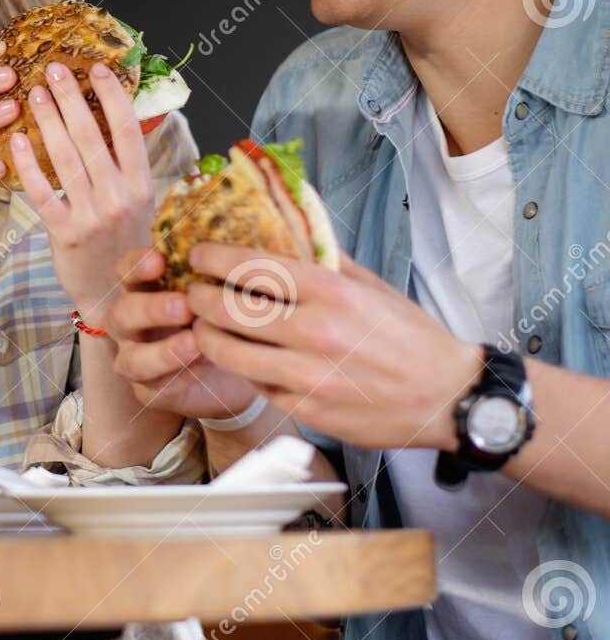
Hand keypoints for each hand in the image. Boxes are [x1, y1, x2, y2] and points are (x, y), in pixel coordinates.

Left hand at [9, 59, 152, 319]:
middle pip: (93, 137)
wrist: (114, 298)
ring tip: (34, 92)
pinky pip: (43, 191)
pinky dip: (28, 164)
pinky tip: (15, 139)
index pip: (129, 131)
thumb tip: (121, 116)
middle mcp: (120, 197)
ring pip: (66, 158)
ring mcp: (92, 215)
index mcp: (142, 185)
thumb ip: (129, 166)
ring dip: (49, 121)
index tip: (98, 68)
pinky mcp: (64, 232)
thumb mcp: (140, 204)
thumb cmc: (124, 244)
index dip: (113, 96)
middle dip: (72, 98)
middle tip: (53, 67)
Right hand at [108, 247, 264, 419]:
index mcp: (142, 290)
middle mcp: (130, 324)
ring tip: (195, 342)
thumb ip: (222, 270)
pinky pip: (155, 387)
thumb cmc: (225, 314)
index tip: (159, 259)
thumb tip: (248, 240)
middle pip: (122, 313)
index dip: (136, 265)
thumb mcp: (224, 289)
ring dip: (162, 351)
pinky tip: (204, 366)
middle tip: (185, 305)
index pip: (125, 271)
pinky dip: (179, 377)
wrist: (236, 364)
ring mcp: (135, 359)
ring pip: (132, 359)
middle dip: (150, 308)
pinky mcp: (148, 391)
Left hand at [186, 243, 483, 450]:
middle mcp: (315, 332)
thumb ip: (326, 260)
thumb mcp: (372, 286)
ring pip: (228, 352)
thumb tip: (287, 230)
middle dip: (198, 297)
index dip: (213, 258)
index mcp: (331, 292)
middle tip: (191, 291)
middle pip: (227, 309)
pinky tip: (241, 356)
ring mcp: (307, 375)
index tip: (198, 254)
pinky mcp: (305, 409)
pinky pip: (254, 383)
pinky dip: (241, 368)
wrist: (447, 397)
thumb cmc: (410, 337)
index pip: (252, 266)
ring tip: (202, 325)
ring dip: (205, 335)